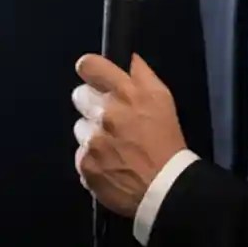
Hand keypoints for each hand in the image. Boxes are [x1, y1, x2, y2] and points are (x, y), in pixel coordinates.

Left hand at [72, 52, 186, 216]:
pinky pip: (80, 154)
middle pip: (80, 96)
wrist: (164, 188)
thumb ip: (143, 75)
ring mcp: (91, 139)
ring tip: (113, 147)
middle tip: (110, 120)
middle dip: (92, 104)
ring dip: (92, 134)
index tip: (93, 77)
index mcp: (124, 93)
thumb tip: (130, 58)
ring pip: (80, 127)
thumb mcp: (163, 101)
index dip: (89, 70)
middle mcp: (104, 112)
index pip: (89, 66)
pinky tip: (110, 165)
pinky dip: (92, 159)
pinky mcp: (84, 163)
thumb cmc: (167, 141)